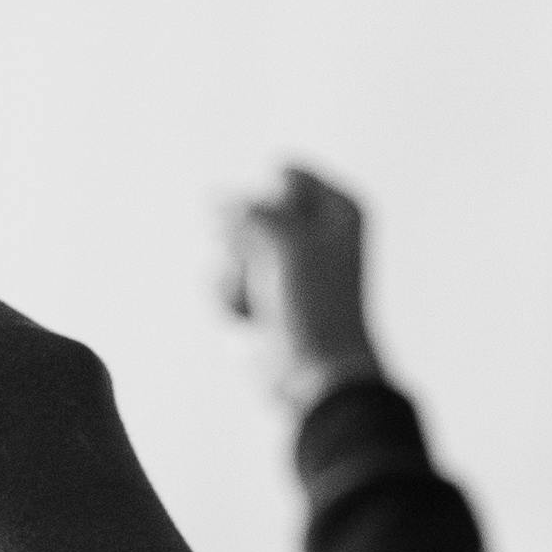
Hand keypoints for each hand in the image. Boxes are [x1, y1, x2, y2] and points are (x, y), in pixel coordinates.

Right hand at [218, 167, 376, 413]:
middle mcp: (312, 231)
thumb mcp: (286, 242)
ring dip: (236, 274)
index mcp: (338, 209)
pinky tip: (251, 319)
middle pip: (250, 209)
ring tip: (263, 300)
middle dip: (248, 241)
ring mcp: (282, 264)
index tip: (291, 240)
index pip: (284, 176)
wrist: (314, 375)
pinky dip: (230, 300)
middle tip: (272, 271)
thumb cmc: (316, 307)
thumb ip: (247, 210)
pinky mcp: (259, 294)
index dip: (274, 204)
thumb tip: (213, 200)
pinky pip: (223, 278)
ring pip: (230, 244)